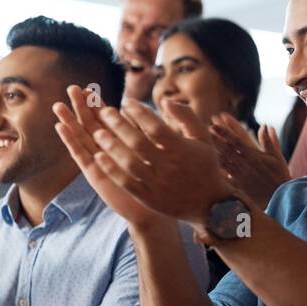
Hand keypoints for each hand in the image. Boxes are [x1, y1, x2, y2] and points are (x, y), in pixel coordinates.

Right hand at [53, 86, 166, 228]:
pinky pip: (80, 155)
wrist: (154, 211)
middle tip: (72, 88)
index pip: (107, 120)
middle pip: (91, 125)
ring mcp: (99, 163)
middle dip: (82, 107)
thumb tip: (149, 106)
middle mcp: (107, 152)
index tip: (90, 88)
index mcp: (121, 144)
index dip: (98, 104)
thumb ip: (152, 129)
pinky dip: (70, 141)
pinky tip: (61, 127)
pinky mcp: (95, 175)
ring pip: (82, 138)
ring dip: (70, 121)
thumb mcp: (159, 150)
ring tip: (58, 105)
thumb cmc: (160, 183)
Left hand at [85, 97, 232, 223]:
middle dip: (119, 126)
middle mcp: (169, 167)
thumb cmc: (205, 165)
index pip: (156, 127)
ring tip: (97, 133)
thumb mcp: (202, 138)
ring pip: (129, 163)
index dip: (140, 113)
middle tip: (104, 112)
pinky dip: (111, 169)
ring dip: (111, 147)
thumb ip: (186, 117)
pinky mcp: (149, 198)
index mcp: (182, 150)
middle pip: (138, 143)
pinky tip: (99, 157)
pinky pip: (126, 182)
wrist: (209, 204)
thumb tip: (165, 101)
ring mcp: (158, 184)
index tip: (126, 101)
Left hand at [209, 115, 290, 210]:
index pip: (237, 140)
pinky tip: (207, 166)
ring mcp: (241, 176)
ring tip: (204, 143)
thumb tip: (265, 126)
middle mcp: (246, 165)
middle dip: (216, 138)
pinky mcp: (238, 187)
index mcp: (255, 156)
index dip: (225, 132)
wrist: (281, 198)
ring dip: (213, 151)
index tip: (214, 124)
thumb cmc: (280, 177)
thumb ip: (270, 142)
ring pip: (224, 162)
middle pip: (227, 149)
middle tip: (205, 128)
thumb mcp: (278, 158)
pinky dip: (216, 172)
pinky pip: (225, 179)